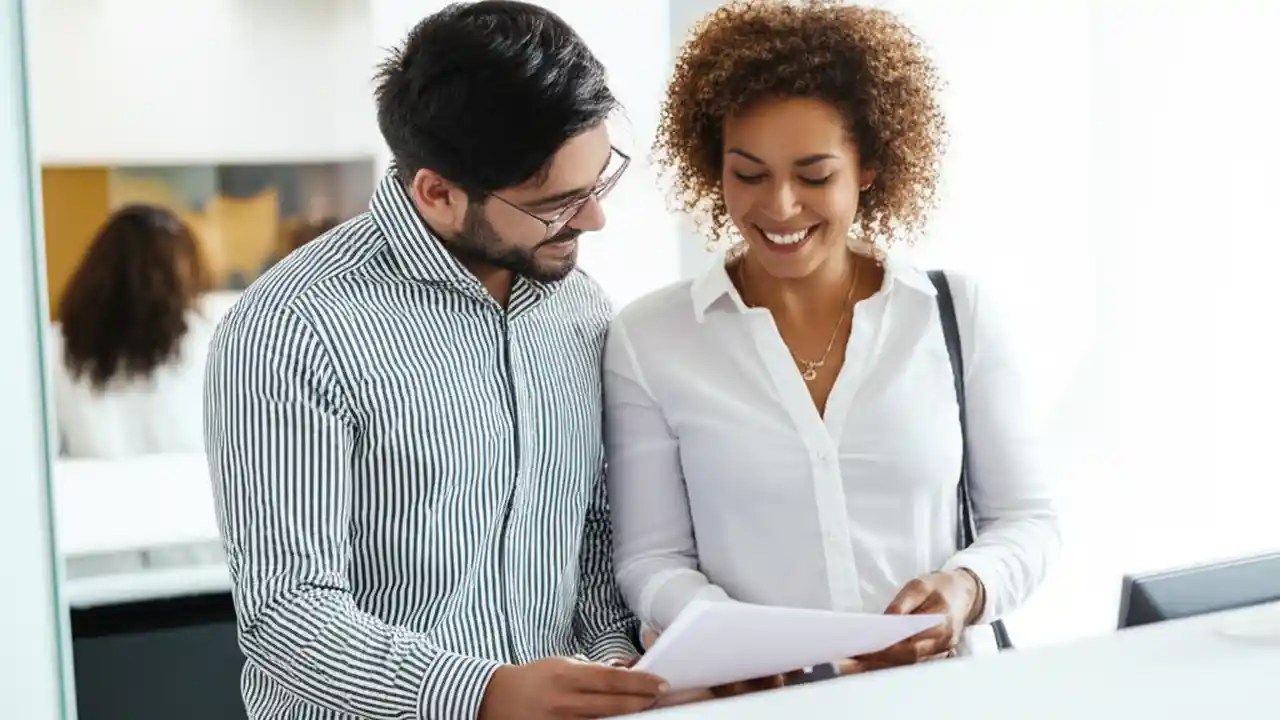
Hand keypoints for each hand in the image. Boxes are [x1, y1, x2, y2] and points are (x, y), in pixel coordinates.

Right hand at [479, 656, 667, 719]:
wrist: (499, 700)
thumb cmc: (537, 678)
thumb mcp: (563, 664)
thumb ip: (594, 669)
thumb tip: (627, 668)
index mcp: (567, 676)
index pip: (611, 679)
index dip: (639, 682)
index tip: (660, 683)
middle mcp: (565, 701)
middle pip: (612, 705)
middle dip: (641, 701)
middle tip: (660, 696)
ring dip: (628, 717)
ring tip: (645, 709)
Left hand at [854, 570, 980, 667]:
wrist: (964, 593)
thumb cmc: (940, 588)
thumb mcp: (920, 585)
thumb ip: (903, 603)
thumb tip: (885, 620)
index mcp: (941, 623)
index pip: (910, 644)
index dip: (885, 649)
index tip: (860, 649)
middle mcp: (942, 643)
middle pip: (906, 659)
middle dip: (875, 663)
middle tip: (846, 663)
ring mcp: (940, 652)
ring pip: (907, 666)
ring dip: (878, 668)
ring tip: (849, 666)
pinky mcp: (934, 656)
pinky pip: (910, 665)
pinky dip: (888, 667)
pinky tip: (867, 666)